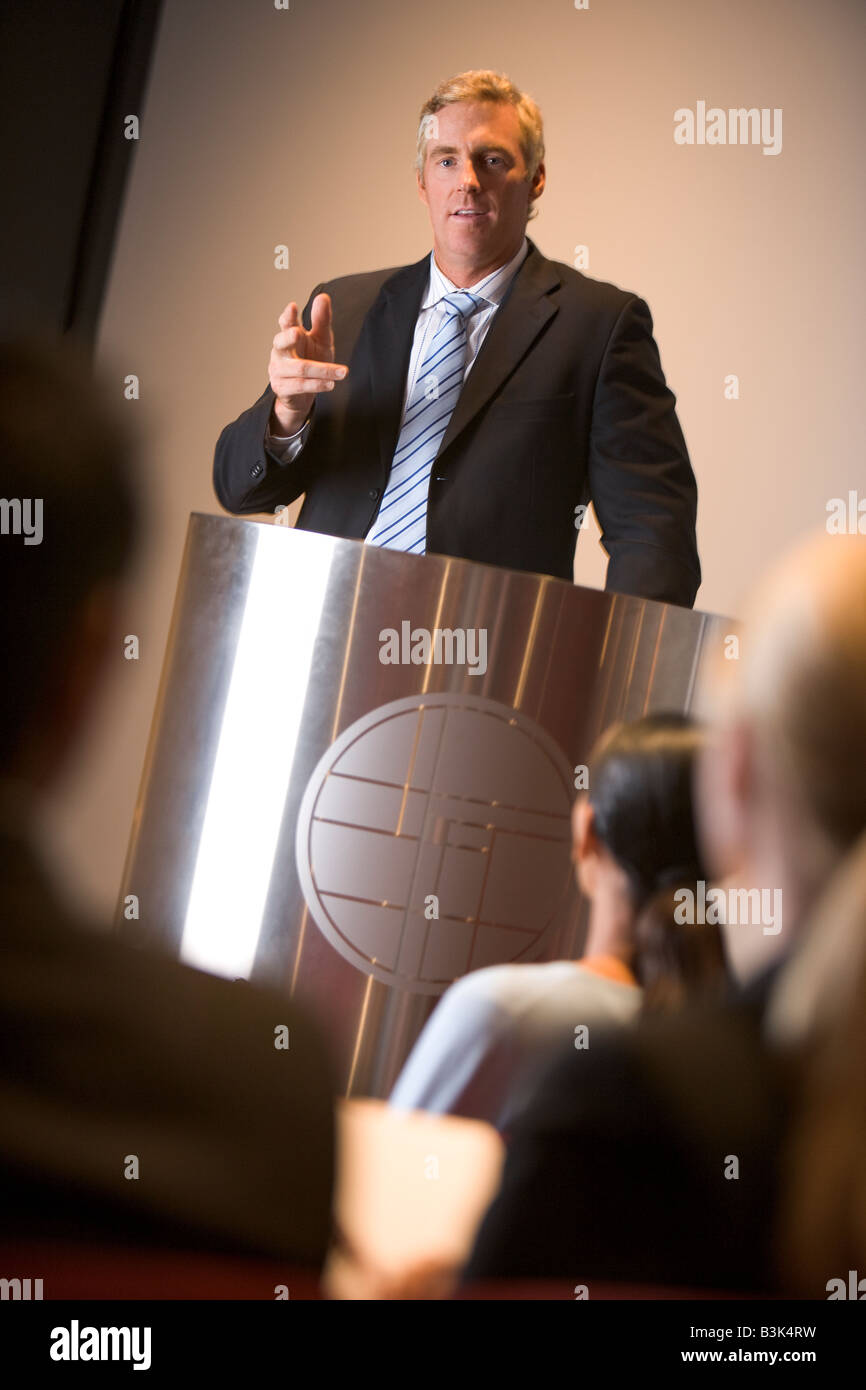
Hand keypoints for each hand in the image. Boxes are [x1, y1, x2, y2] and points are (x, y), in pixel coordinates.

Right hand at [267, 293, 348, 433]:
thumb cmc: (311, 360)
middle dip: (288, 338)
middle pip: (281, 343)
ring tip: (343, 371)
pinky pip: (300, 386)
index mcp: (289, 336)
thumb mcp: (321, 340)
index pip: (285, 323)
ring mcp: (278, 370)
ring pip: (299, 369)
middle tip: (297, 333)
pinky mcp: (282, 388)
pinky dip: (317, 384)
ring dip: (323, 371)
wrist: (303, 395)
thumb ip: (322, 321)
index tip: (292, 307)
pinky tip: (331, 384)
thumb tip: (323, 297)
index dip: (288, 316)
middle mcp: (280, 352)